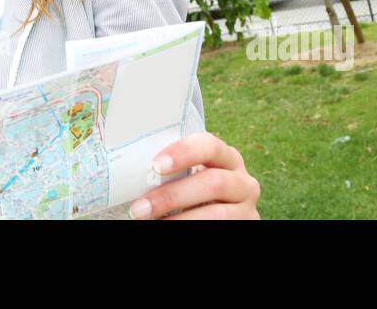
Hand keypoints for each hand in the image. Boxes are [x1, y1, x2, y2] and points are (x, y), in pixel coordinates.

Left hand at [129, 133, 259, 219]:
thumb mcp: (189, 176)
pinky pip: (219, 229)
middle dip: (172, 196)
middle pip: (213, 183)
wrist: (219, 215)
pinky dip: (190, 230)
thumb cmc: (194, 191)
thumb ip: (172, 169)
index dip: (184, 153)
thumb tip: (128, 167)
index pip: (210, 145)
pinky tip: (168, 230)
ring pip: (217, 215)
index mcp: (227, 157)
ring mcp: (247, 209)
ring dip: (179, 221)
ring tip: (150, 223)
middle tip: (140, 208)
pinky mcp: (248, 228)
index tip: (155, 165)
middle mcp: (244, 181)